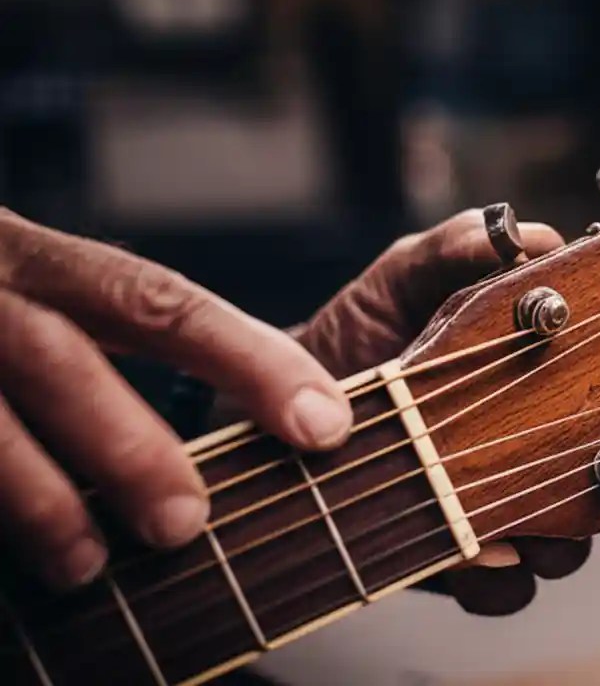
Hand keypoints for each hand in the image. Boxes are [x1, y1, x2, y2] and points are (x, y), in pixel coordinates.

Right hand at [0, 208, 353, 588]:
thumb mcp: (40, 296)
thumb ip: (127, 337)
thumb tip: (274, 415)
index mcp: (36, 263)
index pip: (160, 302)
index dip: (248, 361)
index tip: (324, 424)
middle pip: (57, 358)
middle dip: (129, 446)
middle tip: (189, 523)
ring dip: (38, 501)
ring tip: (89, 567)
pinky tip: (15, 580)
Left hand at [295, 209, 595, 614]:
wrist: (279, 401)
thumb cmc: (362, 330)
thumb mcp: (407, 275)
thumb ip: (460, 248)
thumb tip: (524, 236)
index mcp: (544, 384)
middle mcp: (536, 452)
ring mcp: (501, 509)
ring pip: (573, 546)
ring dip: (562, 537)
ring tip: (524, 512)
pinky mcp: (459, 559)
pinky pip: (507, 589)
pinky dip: (498, 577)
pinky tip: (470, 550)